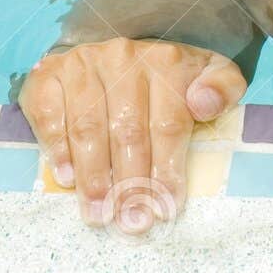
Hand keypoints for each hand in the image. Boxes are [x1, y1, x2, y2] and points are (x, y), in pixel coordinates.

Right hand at [18, 37, 246, 233]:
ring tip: (99, 214)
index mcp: (168, 62)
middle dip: (131, 183)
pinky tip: (65, 179)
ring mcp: (84, 64)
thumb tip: (205, 105)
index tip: (167, 206)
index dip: (168, 169)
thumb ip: (223, 87)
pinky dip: (57, 149)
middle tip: (132, 221)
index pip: (169, 124)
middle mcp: (124, 58)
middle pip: (128, 130)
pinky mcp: (49, 74)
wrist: (111, 51)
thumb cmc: (164, 76)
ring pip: (89, 127)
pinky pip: (50, 115)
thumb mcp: (206, 73)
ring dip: (93, 176)